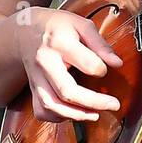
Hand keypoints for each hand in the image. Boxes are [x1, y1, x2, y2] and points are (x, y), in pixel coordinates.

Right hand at [13, 7, 124, 122]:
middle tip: (113, 104)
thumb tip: (117, 63)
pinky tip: (72, 114)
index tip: (106, 69)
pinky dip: (57, 117)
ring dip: (76, 115)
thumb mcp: (81, 24)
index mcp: (59, 42)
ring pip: (52, 105)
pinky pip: (41, 110)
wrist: (25, 29)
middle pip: (67, 91)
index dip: (101, 69)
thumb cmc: (56, 26)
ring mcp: (36, 78)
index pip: (87, 64)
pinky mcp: (32, 89)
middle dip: (94, 102)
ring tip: (95, 115)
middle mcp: (45, 62)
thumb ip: (100, 44)